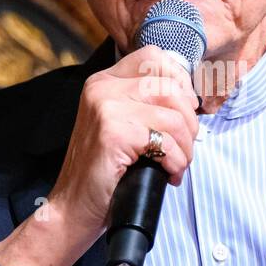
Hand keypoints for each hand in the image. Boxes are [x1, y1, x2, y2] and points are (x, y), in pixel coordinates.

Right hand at [49, 44, 200, 239]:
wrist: (73, 208)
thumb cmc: (105, 172)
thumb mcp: (123, 125)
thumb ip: (146, 104)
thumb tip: (192, 99)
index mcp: (104, 81)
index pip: (154, 57)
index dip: (180, 81)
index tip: (184, 112)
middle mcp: (102, 88)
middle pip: (171, 86)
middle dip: (189, 121)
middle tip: (183, 147)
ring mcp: (105, 108)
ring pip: (174, 115)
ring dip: (185, 146)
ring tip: (176, 164)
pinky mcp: (113, 133)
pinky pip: (166, 141)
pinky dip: (176, 162)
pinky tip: (168, 173)